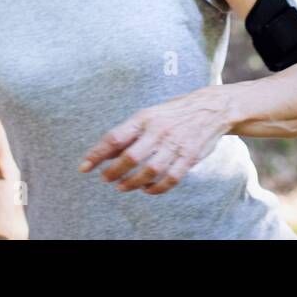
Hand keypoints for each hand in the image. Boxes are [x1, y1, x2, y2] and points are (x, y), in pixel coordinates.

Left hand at [78, 86, 233, 194]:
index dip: (96, 154)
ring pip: (150, 171)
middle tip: (105, 179)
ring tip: (122, 186)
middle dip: (113, 172)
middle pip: (130, 157)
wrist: (213, 107)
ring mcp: (176, 144)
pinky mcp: (189, 156)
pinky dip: (156, 188)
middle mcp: (160, 130)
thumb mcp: (150, 115)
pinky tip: (147, 189)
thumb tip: (103, 153)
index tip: (83, 168)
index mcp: (146, 118)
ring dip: (132, 183)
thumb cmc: (175, 113)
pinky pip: (170, 178)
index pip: (115, 137)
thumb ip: (128, 134)